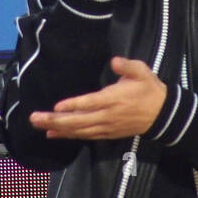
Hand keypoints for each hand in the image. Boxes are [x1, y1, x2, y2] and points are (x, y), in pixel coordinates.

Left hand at [29, 57, 167, 139]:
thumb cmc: (149, 90)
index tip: (56, 107)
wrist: (163, 114)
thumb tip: (115, 61)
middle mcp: (107, 115)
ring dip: (58, 129)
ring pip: (79, 131)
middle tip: (35, 118)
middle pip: (78, 121)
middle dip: (55, 120)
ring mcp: (106, 127)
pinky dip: (69, 136)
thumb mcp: (143, 72)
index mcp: (114, 99)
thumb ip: (128, 66)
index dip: (73, 106)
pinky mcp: (106, 133)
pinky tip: (54, 134)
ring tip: (39, 126)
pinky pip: (85, 136)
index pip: (90, 104)